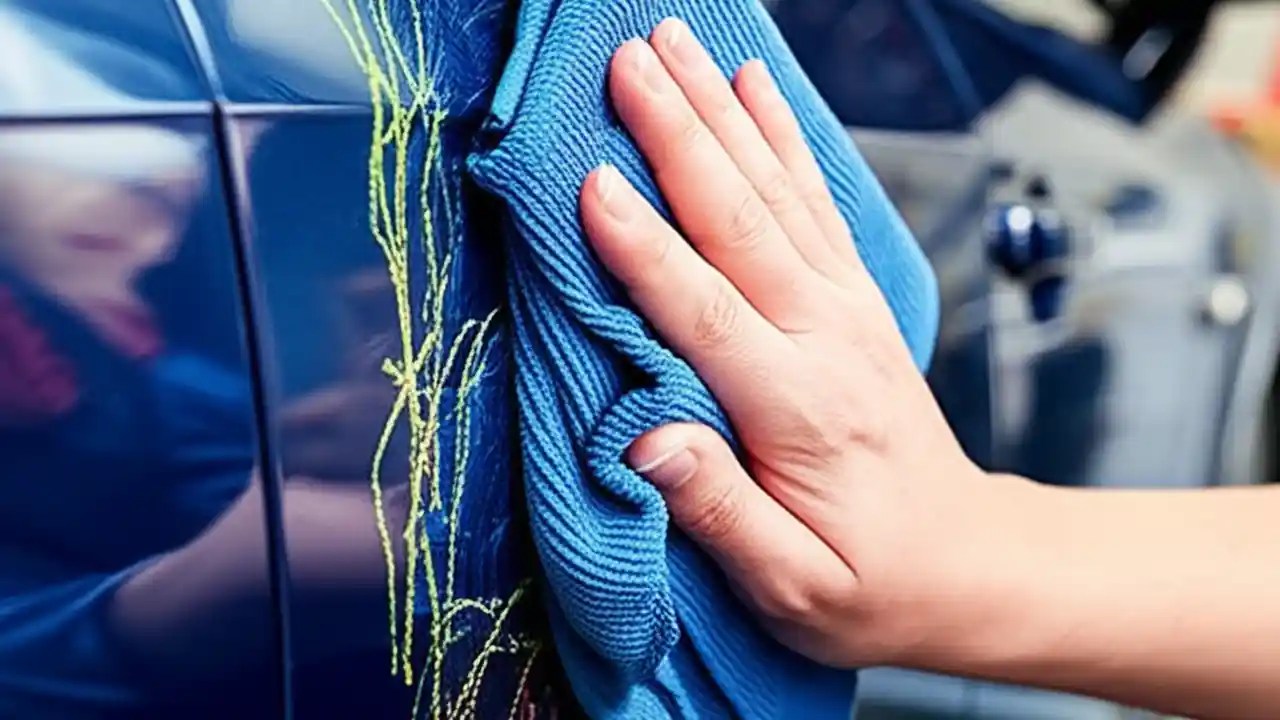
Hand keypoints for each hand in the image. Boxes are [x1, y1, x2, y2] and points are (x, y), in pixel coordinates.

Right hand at [579, 19, 996, 667]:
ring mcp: (845, 311)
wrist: (970, 565)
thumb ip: (720, 513)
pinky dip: (783, 137)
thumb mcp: (794, 588)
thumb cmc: (871, 587)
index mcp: (797, 410)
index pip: (706, 312)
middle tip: (626, 59)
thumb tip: (645, 443)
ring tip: (674, 45)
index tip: (590, 179)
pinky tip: (754, 88)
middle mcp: (825, 340)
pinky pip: (814, 201)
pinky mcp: (853, 301)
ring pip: (774, 192)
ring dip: (720, 112)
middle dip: (679, 134)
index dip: (643, 248)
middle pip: (739, 221)